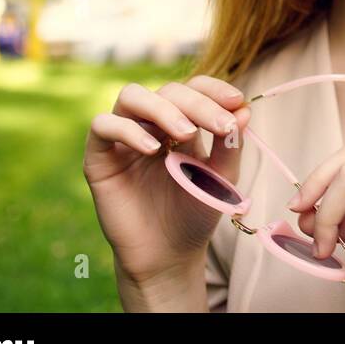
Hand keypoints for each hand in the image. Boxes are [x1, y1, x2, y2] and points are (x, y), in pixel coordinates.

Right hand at [84, 75, 251, 283]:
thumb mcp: (222, 178)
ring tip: (186, 134)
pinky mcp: (99, 157)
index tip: (236, 101)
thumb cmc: (196, 213)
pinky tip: (153, 149)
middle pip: (168, 91)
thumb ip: (231, 145)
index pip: (194, 89)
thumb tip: (245, 109)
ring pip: (132, 97)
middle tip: (219, 126)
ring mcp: (124, 138)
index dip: (213, 89)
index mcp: (183, 123)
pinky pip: (103, 126)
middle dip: (197, 104)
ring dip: (163, 109)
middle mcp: (152, 124)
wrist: (169, 254)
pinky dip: (127, 130)